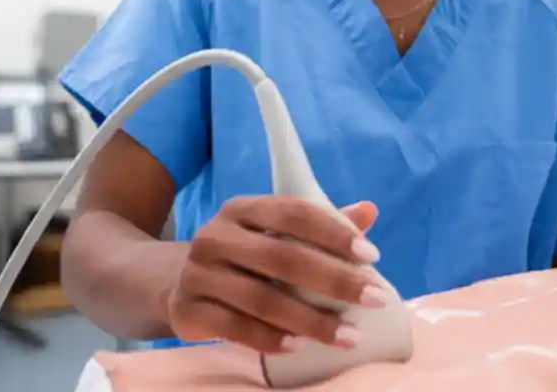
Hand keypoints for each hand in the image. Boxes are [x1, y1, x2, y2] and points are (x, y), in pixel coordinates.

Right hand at [164, 197, 384, 353]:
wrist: (181, 284)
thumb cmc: (245, 257)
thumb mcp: (275, 234)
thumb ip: (320, 224)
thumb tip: (368, 210)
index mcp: (241, 209)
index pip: (293, 212)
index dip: (334, 232)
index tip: (371, 256)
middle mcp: (215, 236)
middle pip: (282, 257)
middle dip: (334, 279)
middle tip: (374, 297)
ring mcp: (198, 274)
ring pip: (262, 298)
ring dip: (311, 320)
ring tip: (349, 336)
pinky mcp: (189, 310)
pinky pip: (235, 328)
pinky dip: (271, 339)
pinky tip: (301, 346)